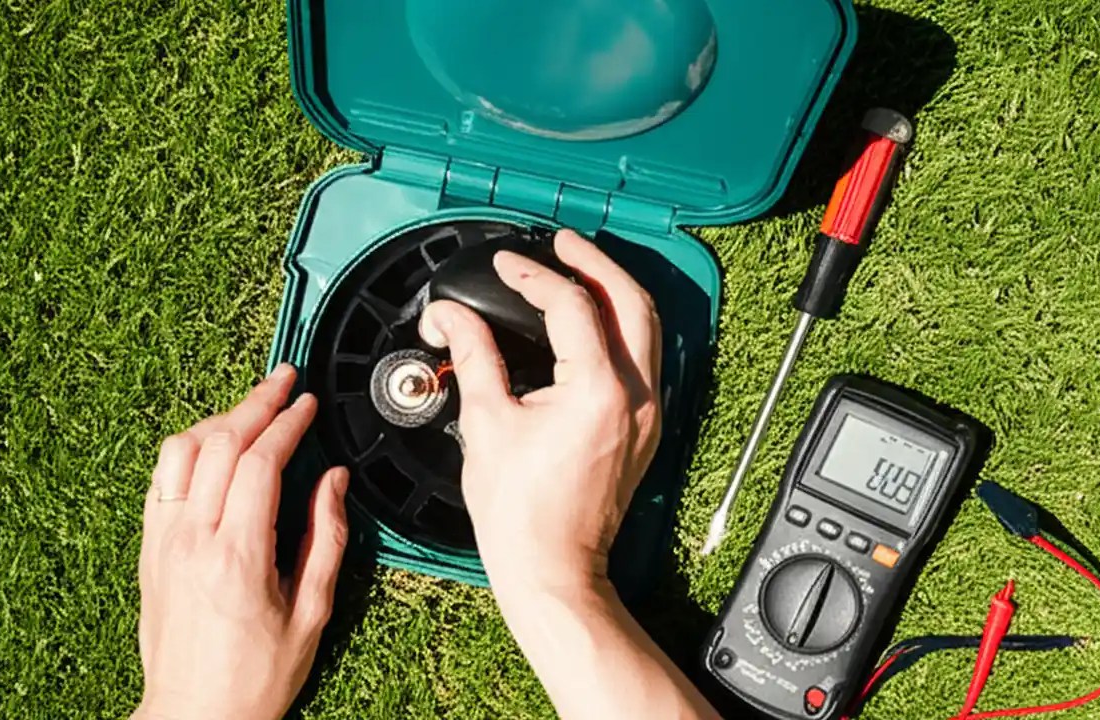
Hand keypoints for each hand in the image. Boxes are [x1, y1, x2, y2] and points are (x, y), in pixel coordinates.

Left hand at [134, 364, 348, 719]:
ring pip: (181, 451)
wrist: (194, 716)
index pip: (261, 461)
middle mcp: (192, 540)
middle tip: (284, 380)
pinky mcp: (148, 549)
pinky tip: (213, 445)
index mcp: (237, 556)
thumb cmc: (255, 677)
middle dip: (256, 402)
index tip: (308, 404)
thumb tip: (332, 480)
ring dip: (219, 419)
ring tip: (251, 408)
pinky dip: (188, 449)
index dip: (288, 423)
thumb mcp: (311, 613)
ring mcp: (163, 542)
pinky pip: (161, 479)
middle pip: (220, 443)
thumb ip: (324, 538)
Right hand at [418, 229, 660, 595]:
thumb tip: (451, 317)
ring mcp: (647, 413)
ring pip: (648, 326)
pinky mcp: (645, 428)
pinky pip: (646, 357)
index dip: (533, 275)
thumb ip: (474, 355)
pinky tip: (595, 319)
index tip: (506, 265)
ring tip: (580, 268)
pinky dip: (624, 325)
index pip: (571, 306)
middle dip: (595, 263)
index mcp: (597, 390)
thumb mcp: (486, 422)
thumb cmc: (521, 514)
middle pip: (631, 301)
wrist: (552, 567)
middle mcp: (634, 397)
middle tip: (562, 243)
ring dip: (615, 290)